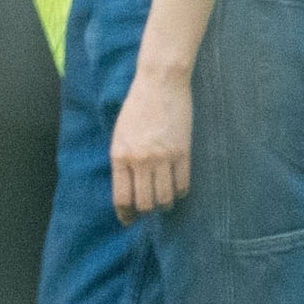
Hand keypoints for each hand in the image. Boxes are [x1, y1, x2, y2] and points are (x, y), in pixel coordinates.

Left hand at [110, 66, 192, 225]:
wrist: (160, 83)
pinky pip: (183, 185)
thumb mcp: (120, 133)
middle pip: (144, 203)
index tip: (129, 220)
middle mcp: (139, 160)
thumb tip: (128, 187)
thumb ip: (123, 159)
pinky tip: (178, 189)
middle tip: (149, 209)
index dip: (125, 214)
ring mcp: (162, 158)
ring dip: (164, 204)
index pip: (121, 197)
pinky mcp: (182, 153)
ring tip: (164, 200)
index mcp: (120, 155)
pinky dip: (180, 192)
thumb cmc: (137, 105)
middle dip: (146, 211)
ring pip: (164, 198)